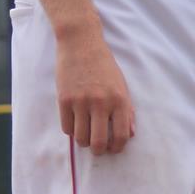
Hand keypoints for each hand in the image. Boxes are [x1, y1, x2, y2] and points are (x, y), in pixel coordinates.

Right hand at [56, 30, 134, 154]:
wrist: (81, 43)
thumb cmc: (103, 64)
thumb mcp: (121, 84)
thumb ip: (127, 110)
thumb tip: (130, 134)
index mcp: (119, 99)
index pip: (122, 135)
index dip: (118, 147)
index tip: (113, 148)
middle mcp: (101, 102)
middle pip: (99, 143)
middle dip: (99, 151)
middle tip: (97, 147)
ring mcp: (81, 102)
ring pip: (81, 138)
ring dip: (83, 140)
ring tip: (85, 133)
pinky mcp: (64, 100)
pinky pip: (67, 128)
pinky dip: (71, 129)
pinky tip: (75, 120)